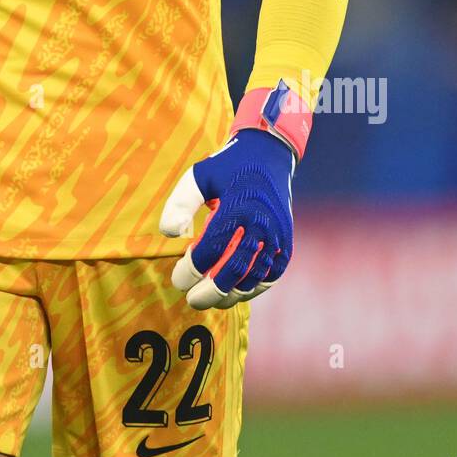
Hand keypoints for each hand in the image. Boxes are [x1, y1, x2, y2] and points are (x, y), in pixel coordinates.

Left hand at [159, 128, 294, 309]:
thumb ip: (180, 204)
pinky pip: (272, 274)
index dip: (192, 270)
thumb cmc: (226, 169)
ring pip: (255, 278)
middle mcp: (260, 224)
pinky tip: (236, 291)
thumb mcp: (198, 177)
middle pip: (235, 270)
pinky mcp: (286, 242)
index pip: (211, 249)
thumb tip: (170, 234)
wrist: (268, 156)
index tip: (177, 280)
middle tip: (192, 300)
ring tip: (212, 299)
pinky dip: (255, 287)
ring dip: (232, 294)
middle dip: (211, 292)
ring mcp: (276, 235)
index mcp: (237, 207)